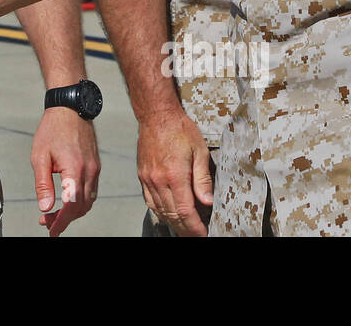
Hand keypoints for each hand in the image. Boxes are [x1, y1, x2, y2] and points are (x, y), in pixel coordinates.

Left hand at [32, 106, 100, 235]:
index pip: (71, 205)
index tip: (51, 231)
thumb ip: (43, 184)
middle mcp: (89, 171)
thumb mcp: (40, 157)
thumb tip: (45, 208)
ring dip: (73, 211)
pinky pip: (91, 190)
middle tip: (47, 223)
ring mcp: (95, 168)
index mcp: (74, 169)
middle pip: (81, 207)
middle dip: (65, 219)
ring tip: (55, 214)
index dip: (61, 221)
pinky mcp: (96, 165)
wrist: (70, 108)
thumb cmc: (52, 129)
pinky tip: (67, 200)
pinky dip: (81, 201)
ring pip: (88, 201)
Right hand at [136, 105, 212, 236]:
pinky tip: (169, 215)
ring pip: (160, 210)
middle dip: (186, 230)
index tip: (203, 234)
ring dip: (174, 223)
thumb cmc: (180, 129)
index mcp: (175, 175)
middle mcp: (158, 180)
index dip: (195, 227)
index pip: (185, 211)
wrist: (156, 115)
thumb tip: (208, 201)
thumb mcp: (199, 151)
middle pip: (173, 215)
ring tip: (185, 230)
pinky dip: (160, 211)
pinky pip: (150, 201)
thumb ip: (202, 178)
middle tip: (196, 235)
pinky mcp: (142, 176)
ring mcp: (148, 179)